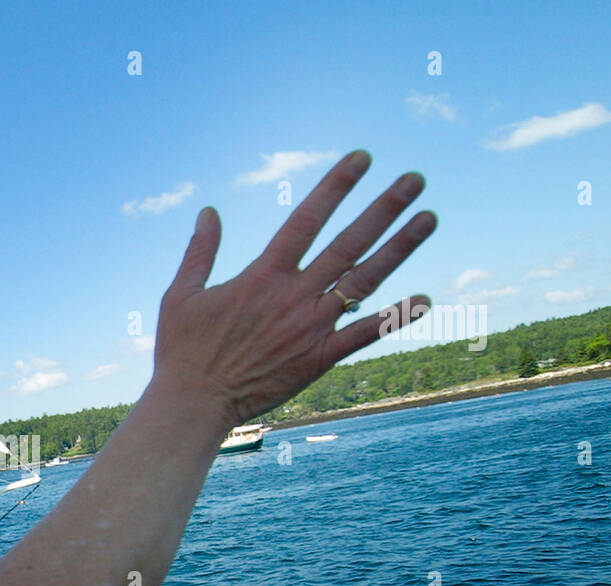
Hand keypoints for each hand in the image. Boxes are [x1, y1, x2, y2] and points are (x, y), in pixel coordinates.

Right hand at [153, 150, 436, 425]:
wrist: (194, 404)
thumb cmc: (183, 351)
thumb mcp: (180, 294)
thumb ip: (199, 251)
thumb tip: (208, 211)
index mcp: (262, 275)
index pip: (306, 219)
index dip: (336, 186)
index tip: (362, 158)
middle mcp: (293, 295)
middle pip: (348, 243)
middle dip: (383, 209)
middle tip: (415, 179)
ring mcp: (310, 327)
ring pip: (364, 281)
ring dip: (399, 248)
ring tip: (430, 219)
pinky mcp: (318, 359)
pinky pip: (363, 335)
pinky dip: (394, 318)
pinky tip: (425, 299)